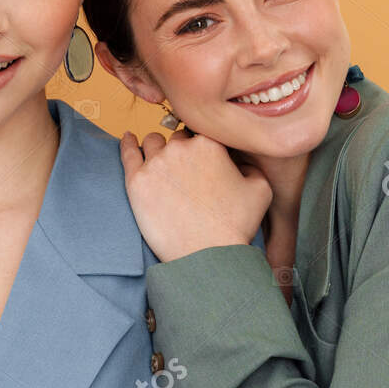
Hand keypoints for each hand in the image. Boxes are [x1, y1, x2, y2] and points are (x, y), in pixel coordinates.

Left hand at [120, 130, 270, 261]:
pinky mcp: (136, 182)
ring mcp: (156, 163)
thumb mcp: (261, 189)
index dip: (204, 144)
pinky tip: (128, 139)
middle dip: (182, 149)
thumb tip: (238, 158)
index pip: (203, 131)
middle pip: (177, 137)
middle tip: (186, 169)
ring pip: (152, 142)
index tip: (203, 157)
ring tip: (161, 162)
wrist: (208, 256)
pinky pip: (127, 152)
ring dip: (158, 148)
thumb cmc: (236, 225)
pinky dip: (128, 144)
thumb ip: (250, 164)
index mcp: (210, 143)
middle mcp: (180, 147)